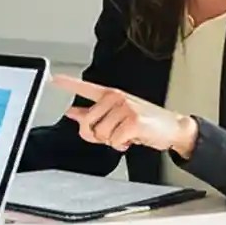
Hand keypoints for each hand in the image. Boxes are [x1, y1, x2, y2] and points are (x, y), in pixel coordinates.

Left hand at [51, 74, 198, 158]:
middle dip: (98, 135)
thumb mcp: (116, 116)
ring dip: (113, 141)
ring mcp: (125, 107)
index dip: (68, 84)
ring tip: (126, 134)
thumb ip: (93, 114)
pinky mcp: (134, 121)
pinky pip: (115, 141)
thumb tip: (71, 113)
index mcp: (110, 95)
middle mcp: (116, 97)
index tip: (53, 79)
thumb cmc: (144, 122)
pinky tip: (132, 139)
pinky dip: (122, 145)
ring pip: (101, 134)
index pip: (85, 88)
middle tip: (113, 134)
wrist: (173, 128)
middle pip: (88, 123)